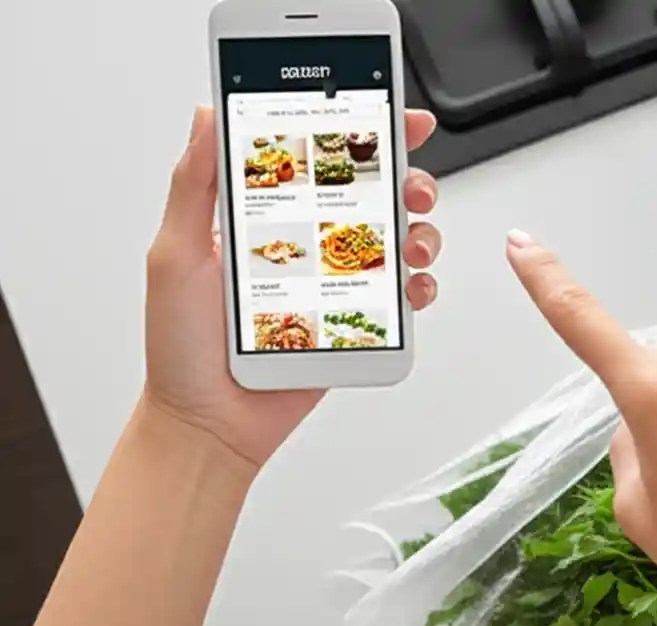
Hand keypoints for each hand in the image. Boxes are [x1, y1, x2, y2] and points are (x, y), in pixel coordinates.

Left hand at [143, 107, 443, 468]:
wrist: (208, 425)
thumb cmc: (181, 347)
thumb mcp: (175, 253)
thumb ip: (193, 184)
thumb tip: (206, 115)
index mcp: (265, 217)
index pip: (317, 156)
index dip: (357, 128)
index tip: (386, 110)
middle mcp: (307, 244)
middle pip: (373, 193)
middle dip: (406, 176)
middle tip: (410, 182)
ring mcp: (336, 283)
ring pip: (400, 239)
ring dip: (422, 230)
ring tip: (413, 242)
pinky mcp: (356, 323)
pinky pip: (404, 298)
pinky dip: (421, 287)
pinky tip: (412, 287)